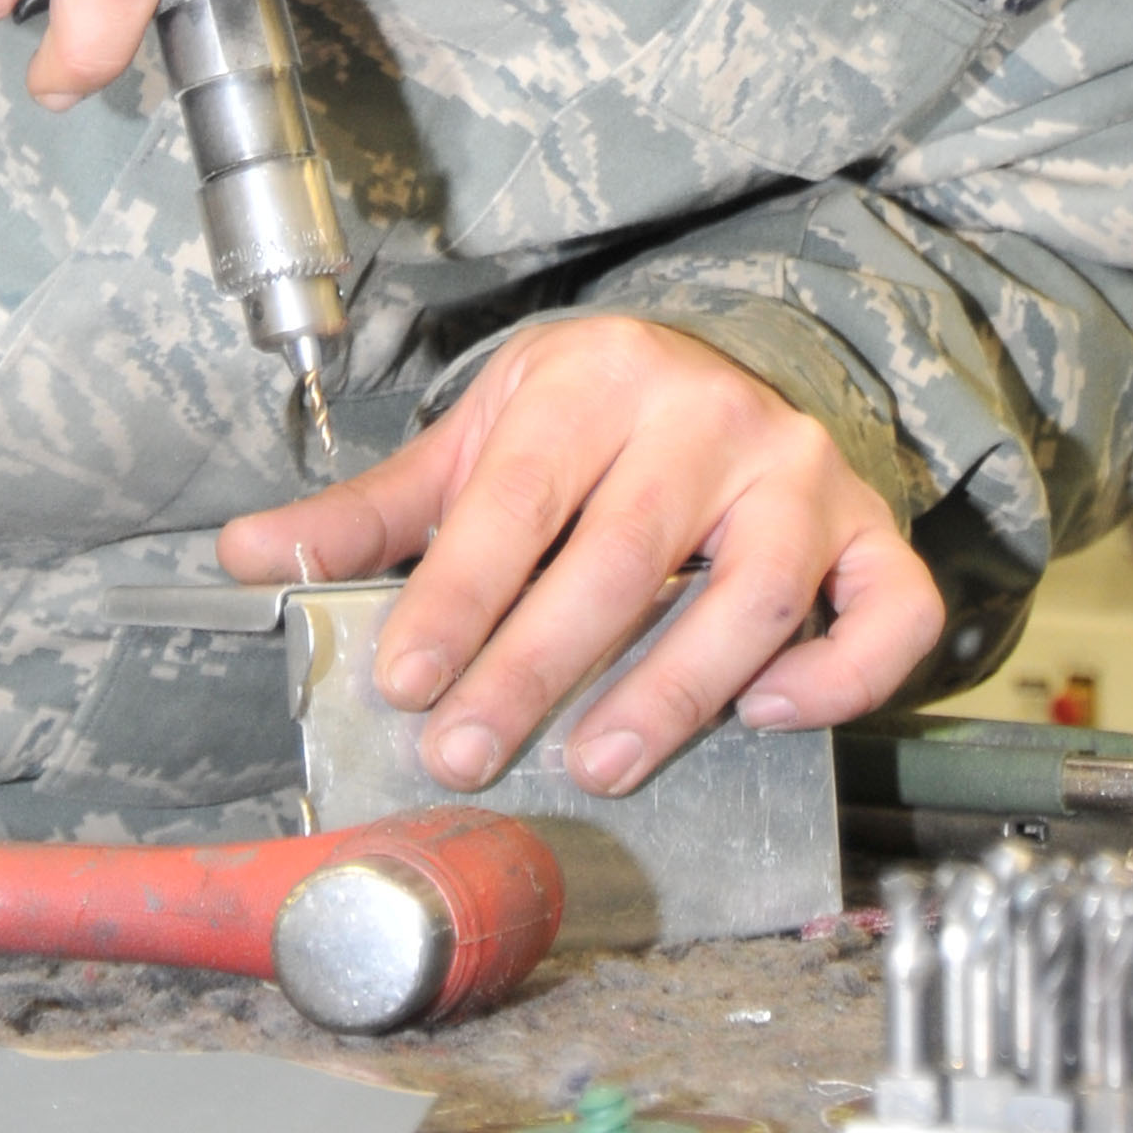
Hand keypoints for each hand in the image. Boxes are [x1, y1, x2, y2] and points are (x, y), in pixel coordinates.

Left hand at [217, 316, 941, 790]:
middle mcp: (710, 415)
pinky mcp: (872, 530)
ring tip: (596, 762)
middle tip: (467, 753)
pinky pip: (890, 609)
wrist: (719, 370)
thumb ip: (372, 514)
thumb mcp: (476, 445)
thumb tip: (242, 557)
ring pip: (755, 592)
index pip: (519, 499)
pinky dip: (841, 673)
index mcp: (596, 380)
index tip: (405, 682)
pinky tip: (766, 717)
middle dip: (536, 665)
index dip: (459, 596)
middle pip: (624, 554)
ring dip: (675, 688)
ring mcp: (803, 474)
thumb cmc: (586, 427)